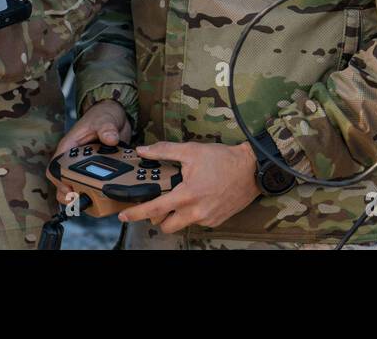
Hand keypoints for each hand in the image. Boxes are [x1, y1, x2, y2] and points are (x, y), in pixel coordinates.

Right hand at [46, 99, 131, 202]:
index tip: (69, 189)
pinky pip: (95, 185)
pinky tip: (107, 197)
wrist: (117, 115)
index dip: (58, 182)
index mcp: (69, 148)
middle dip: (70, 196)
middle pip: (64, 183)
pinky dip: (99, 192)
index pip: (55, 168)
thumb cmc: (102, 115)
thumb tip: (110, 139)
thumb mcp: (104, 119)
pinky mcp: (99, 170)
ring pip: (78, 187)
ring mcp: (86, 167)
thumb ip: (106, 128)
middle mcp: (75, 160)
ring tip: (94, 203)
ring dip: (84, 196)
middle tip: (81, 201)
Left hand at [117, 141, 260, 232]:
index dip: (137, 213)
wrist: (251, 170)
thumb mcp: (192, 150)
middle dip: (158, 218)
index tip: (124, 216)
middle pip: (166, 225)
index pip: (155, 208)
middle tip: (158, 204)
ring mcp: (207, 218)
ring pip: (182, 225)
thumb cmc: (223, 159)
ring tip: (180, 199)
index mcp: (187, 195)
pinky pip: (197, 222)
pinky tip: (198, 199)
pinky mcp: (216, 221)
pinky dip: (192, 214)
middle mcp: (196, 211)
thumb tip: (143, 150)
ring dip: (176, 216)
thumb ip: (165, 151)